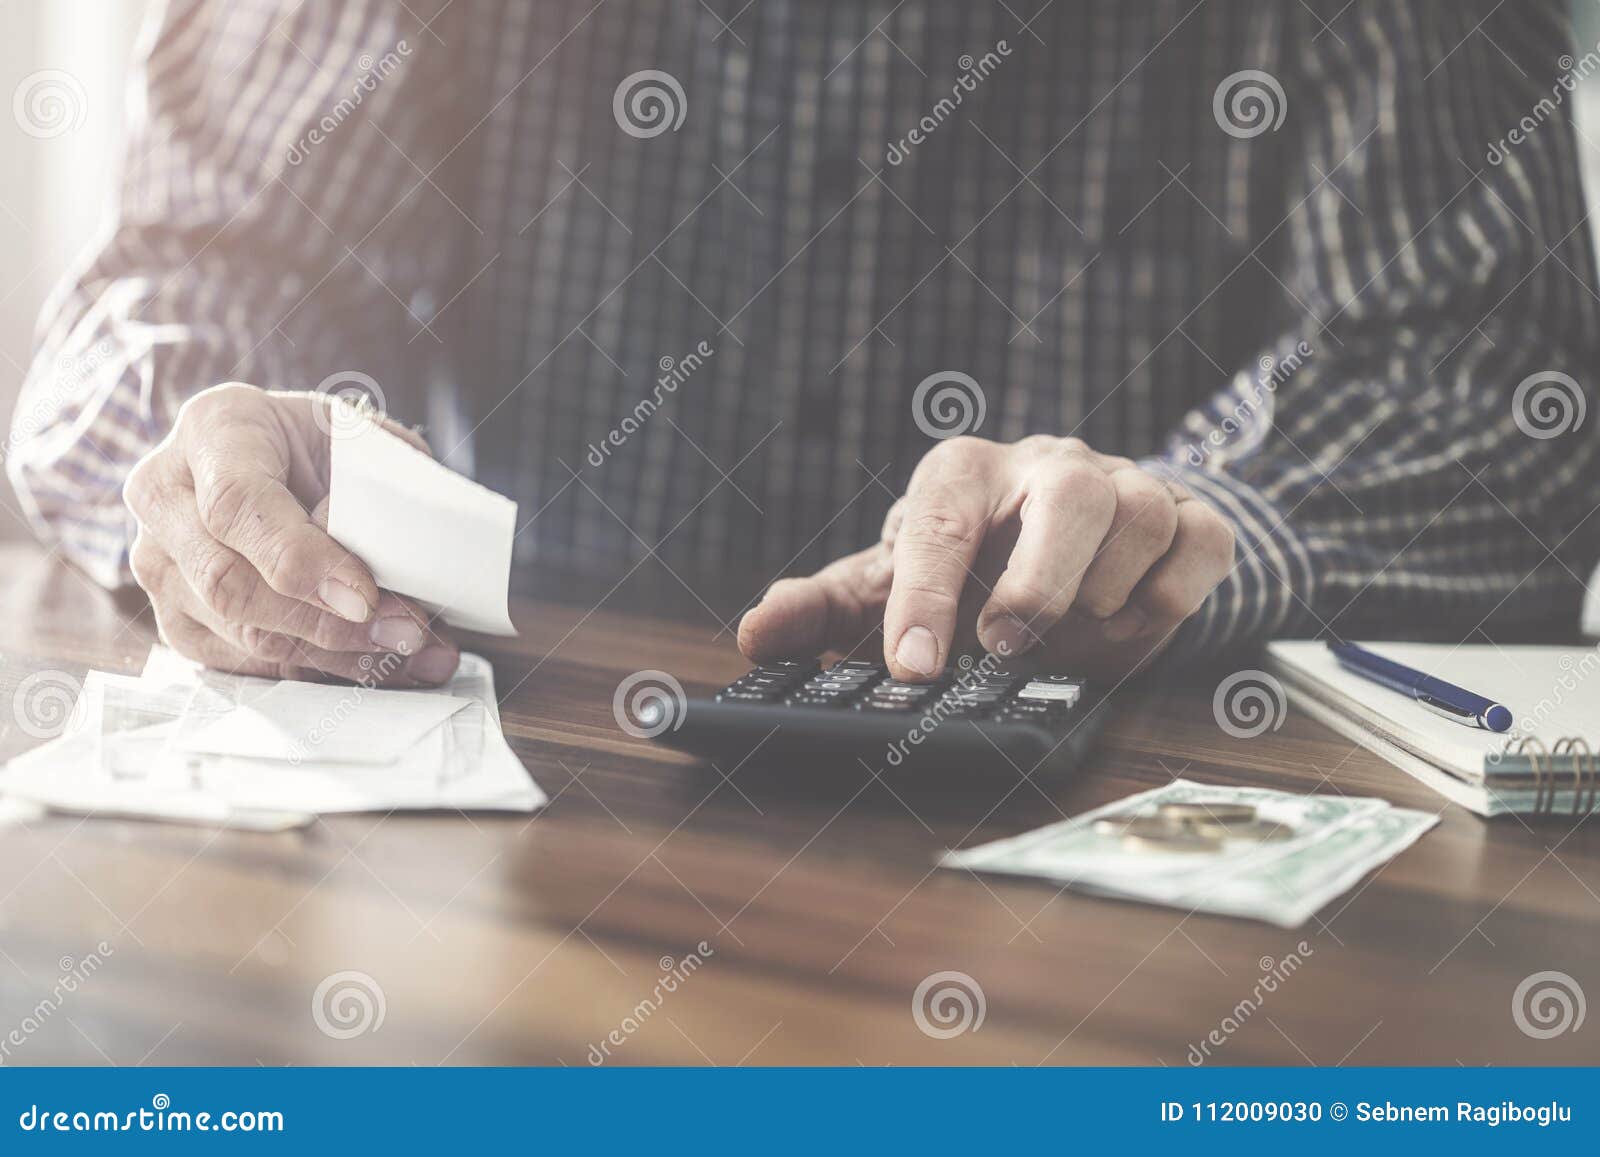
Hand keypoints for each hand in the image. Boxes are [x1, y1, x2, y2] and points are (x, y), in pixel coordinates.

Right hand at [123, 382, 459, 684]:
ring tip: (414, 653)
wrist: (274, 462)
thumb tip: (403, 558)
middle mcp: (164, 495)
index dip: (300, 558)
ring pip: (241, 632)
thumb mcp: (357, 436)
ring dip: (337, 654)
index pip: (237, 503)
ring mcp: (159, 563)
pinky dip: (319, 671)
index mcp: (211, 429)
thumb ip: (379, 482)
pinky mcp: (176, 619)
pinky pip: (245, 663)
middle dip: (328, 622)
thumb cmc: (318, 445)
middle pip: (230, 582)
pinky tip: (377, 666)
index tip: (365, 595)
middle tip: (407, 632)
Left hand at [738, 436, 1234, 680]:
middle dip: (1042, 583)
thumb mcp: (886, 588)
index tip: (912, 669)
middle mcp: (1048, 465)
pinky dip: (1173, 594)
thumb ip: (822, 609)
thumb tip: (755, 635)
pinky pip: (1202, 540)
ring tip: (1069, 636)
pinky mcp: (1189, 513)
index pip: (942, 518)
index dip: (926, 595)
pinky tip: (1129, 620)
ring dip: (1108, 597)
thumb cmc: (962, 571)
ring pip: (1144, 515)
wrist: (1058, 551)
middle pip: (1071, 494)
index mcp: (963, 473)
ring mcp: (1126, 482)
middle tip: (1006, 647)